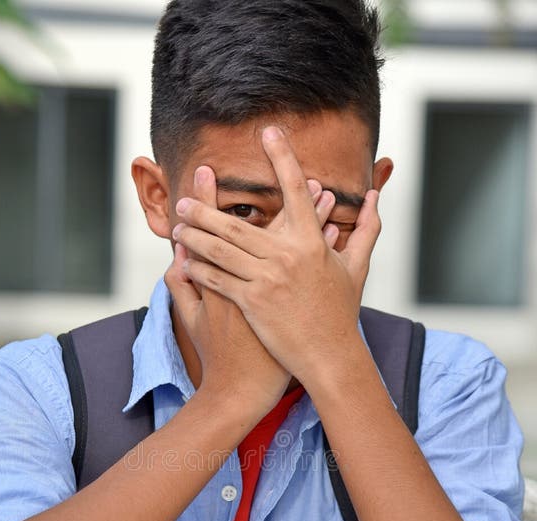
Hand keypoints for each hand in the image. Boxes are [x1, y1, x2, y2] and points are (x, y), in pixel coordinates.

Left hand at [171, 126, 381, 387]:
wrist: (330, 356)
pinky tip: (184, 262)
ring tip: (178, 227)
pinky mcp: (253, 304)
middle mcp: (288, 256)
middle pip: (238, 224)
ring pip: (222, 251)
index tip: (268, 132)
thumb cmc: (342, 312)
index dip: (282, 157)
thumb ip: (367, 227)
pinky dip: (199, 270)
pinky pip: (219, 281)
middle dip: (206, 208)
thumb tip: (374, 195)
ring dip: (195, 237)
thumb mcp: (357, 267)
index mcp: (313, 242)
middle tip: (185, 197)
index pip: (295, 189)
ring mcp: (268, 280)